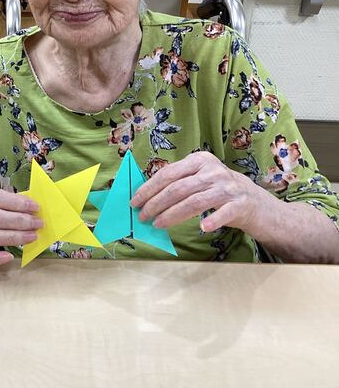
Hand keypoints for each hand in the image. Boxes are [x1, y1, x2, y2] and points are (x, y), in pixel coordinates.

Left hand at [130, 151, 262, 234]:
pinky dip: (212, 219)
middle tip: (143, 216)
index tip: (135, 201)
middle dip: (156, 203)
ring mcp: (227, 187)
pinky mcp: (239, 204)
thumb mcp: (198, 177)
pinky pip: (223, 213)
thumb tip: (145, 195)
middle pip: (178, 188)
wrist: (252, 200)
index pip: (168, 174)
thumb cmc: (217, 189)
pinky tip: (202, 226)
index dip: (149, 188)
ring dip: (172, 214)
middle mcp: (213, 171)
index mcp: (199, 160)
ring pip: (194, 202)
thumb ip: (177, 181)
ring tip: (157, 224)